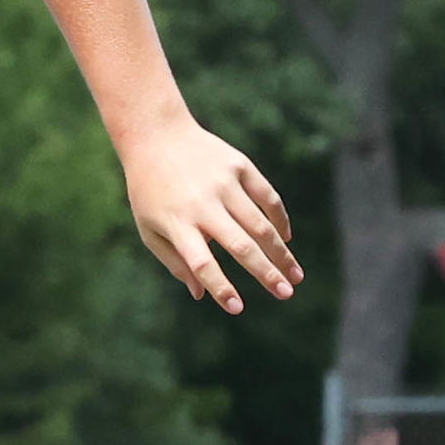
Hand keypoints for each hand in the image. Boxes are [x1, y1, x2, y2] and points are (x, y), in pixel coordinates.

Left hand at [117, 110, 294, 314]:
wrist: (156, 136)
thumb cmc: (149, 191)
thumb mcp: (149, 228)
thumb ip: (174, 261)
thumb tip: (200, 295)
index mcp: (177, 223)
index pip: (202, 262)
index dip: (220, 286)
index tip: (237, 308)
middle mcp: (203, 204)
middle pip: (241, 245)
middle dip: (266, 273)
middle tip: (286, 295)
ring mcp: (223, 183)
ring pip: (261, 224)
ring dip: (281, 253)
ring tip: (295, 276)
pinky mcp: (239, 165)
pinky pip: (268, 197)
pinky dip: (280, 220)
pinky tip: (286, 239)